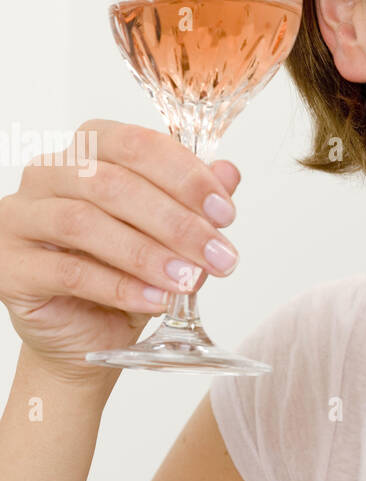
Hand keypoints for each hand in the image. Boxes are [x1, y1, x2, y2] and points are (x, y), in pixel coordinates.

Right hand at [0, 119, 241, 386]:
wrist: (86, 336)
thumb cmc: (126, 274)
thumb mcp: (170, 238)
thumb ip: (194, 203)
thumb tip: (229, 173)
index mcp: (88, 149)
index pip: (136, 144)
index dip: (186, 176)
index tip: (225, 213)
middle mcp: (47, 173)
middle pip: (111, 183)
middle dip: (175, 221)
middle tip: (220, 255)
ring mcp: (21, 217)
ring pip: (84, 222)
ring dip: (147, 253)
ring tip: (190, 280)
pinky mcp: (10, 266)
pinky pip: (68, 271)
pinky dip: (120, 287)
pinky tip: (157, 300)